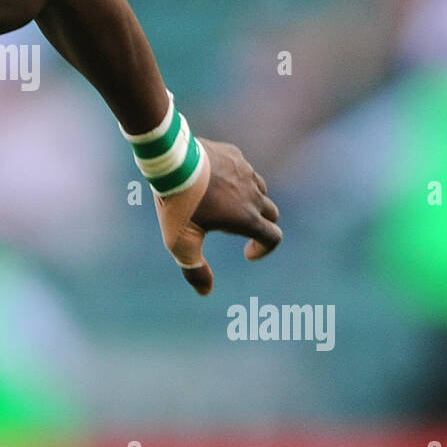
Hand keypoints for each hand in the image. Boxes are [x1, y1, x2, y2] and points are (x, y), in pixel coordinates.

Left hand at [154, 138, 280, 295]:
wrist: (171, 160)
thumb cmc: (178, 202)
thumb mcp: (181, 242)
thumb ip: (194, 269)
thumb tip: (205, 292)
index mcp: (246, 218)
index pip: (274, 237)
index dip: (264, 250)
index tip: (246, 253)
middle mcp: (252, 194)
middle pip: (271, 213)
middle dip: (259, 225)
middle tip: (234, 229)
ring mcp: (245, 171)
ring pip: (260, 190)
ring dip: (251, 201)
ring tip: (225, 206)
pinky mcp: (234, 154)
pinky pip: (244, 170)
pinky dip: (238, 180)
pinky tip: (216, 183)